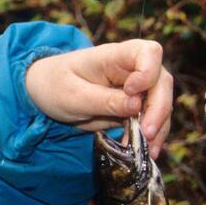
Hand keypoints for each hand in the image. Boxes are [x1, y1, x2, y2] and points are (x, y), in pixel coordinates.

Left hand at [24, 40, 172, 158]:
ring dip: (158, 126)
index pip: (148, 53)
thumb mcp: (74, 96)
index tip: (132, 91)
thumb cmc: (55, 86)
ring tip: (148, 150)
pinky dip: (151, 135)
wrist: (44, 92)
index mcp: (114, 56)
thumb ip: (104, 100)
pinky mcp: (133, 106)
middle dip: (158, 108)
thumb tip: (137, 106)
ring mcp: (135, 88)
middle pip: (161, 82)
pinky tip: (147, 152)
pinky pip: (150, 119)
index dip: (148, 71)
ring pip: (160, 103)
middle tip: (147, 133)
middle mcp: (131, 69)